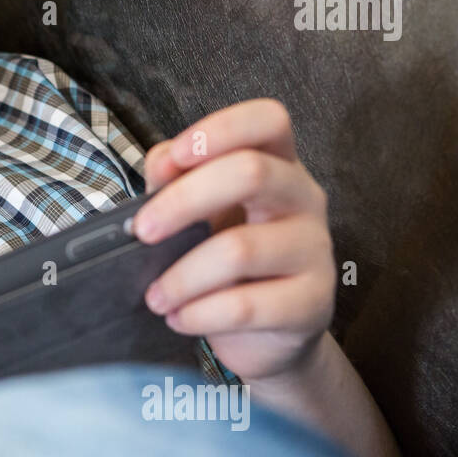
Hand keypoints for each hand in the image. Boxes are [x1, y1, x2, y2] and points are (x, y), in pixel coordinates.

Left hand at [133, 98, 335, 381]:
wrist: (266, 336)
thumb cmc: (226, 262)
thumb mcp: (200, 212)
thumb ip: (177, 179)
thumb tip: (161, 167)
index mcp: (278, 165)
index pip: (268, 120)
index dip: (219, 129)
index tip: (174, 158)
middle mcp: (305, 199)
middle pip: (252, 172)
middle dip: (182, 201)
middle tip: (142, 233)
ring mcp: (315, 251)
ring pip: (240, 249)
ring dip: (181, 276)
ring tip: (156, 297)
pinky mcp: (312, 304)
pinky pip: (245, 306)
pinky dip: (199, 315)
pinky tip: (181, 318)